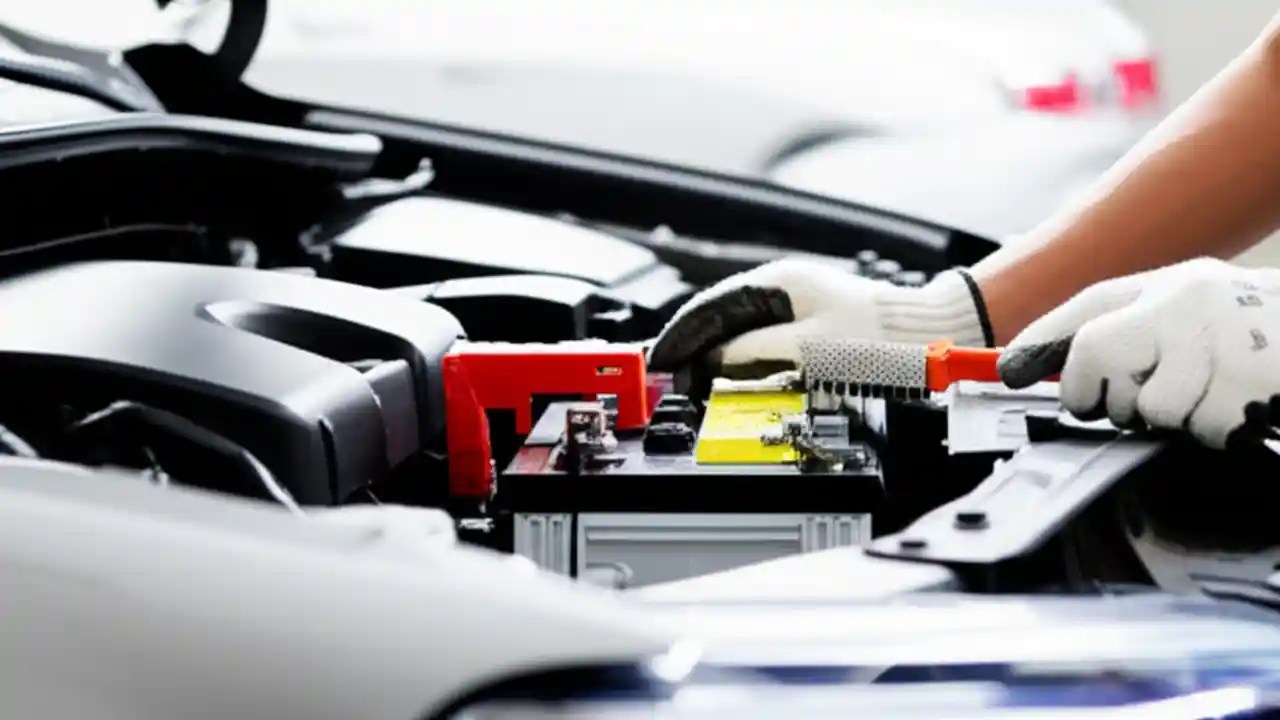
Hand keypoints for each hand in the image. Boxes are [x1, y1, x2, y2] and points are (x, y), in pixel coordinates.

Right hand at [645, 258, 989, 371]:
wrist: (925, 333)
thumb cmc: (876, 336)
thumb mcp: (806, 349)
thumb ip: (753, 352)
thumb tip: (714, 359)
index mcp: (775, 282)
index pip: (710, 307)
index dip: (680, 336)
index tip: (659, 360)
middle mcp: (781, 286)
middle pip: (720, 316)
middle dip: (692, 347)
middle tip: (669, 378)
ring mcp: (794, 302)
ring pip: (738, 327)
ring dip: (713, 353)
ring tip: (691, 379)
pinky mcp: (808, 320)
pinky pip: (760, 336)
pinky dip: (740, 355)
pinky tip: (730, 372)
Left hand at [998, 257, 1279, 448]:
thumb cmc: (1261, 337)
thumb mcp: (1194, 317)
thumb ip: (1129, 331)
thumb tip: (1047, 367)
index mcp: (1170, 285)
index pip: (1085, 308)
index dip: (1040, 342)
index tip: (1006, 369)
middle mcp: (1187, 301)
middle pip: (1095, 355)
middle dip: (1101, 393)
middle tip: (1132, 402)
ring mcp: (1218, 340)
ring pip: (1148, 406)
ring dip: (1172, 418)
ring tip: (1212, 398)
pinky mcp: (1248, 383)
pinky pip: (1199, 429)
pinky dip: (1214, 430)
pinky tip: (1241, 408)